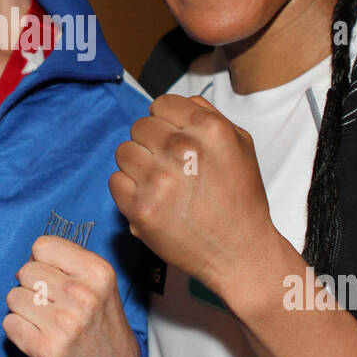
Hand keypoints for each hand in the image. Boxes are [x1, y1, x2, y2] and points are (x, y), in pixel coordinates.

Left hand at [2, 236, 140, 356]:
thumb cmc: (100, 322)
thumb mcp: (99, 283)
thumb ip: (68, 262)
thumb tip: (30, 257)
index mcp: (97, 272)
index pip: (43, 245)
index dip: (43, 261)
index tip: (54, 278)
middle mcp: (82, 295)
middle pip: (25, 270)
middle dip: (32, 286)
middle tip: (51, 304)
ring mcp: (63, 324)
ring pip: (13, 296)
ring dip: (24, 308)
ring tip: (45, 320)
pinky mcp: (45, 349)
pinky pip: (9, 323)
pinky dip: (18, 329)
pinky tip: (38, 336)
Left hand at [109, 94, 280, 297]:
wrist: (240, 252)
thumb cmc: (241, 199)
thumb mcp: (240, 145)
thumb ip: (207, 115)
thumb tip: (173, 105)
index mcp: (208, 128)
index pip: (161, 105)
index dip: (166, 122)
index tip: (174, 141)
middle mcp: (182, 150)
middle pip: (139, 126)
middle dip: (151, 144)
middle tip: (168, 166)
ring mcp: (159, 180)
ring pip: (123, 151)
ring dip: (137, 165)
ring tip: (158, 182)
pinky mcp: (141, 209)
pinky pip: (115, 181)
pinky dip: (128, 190)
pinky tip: (150, 199)